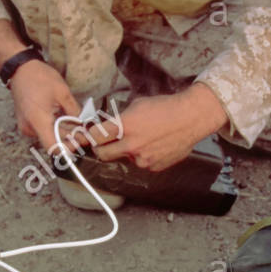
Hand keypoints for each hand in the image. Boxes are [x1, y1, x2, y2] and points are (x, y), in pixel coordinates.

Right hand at [9, 60, 82, 151]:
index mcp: (38, 121)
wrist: (20, 69)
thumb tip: (84, 125)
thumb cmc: (39, 78)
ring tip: (77, 124)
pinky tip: (65, 118)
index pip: (53, 148)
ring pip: (49, 136)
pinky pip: (43, 130)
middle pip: (53, 142)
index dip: (68, 148)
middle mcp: (30, 128)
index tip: (80, 141)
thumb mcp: (63, 93)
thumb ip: (75, 112)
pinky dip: (55, 127)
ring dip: (64, 132)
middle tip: (85, 132)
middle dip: (70, 138)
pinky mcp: (27, 123)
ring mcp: (27, 126)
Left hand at [88, 84, 227, 172]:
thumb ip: (121, 118)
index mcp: (126, 126)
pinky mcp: (154, 166)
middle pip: (103, 155)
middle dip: (100, 149)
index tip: (79, 140)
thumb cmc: (166, 107)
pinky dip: (143, 156)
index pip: (96, 137)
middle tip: (104, 143)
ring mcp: (143, 158)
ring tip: (142, 138)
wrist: (191, 118)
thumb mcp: (138, 105)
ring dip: (126, 152)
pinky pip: (141, 163)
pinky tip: (154, 144)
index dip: (85, 138)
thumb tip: (108, 125)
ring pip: (124, 159)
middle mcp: (132, 145)